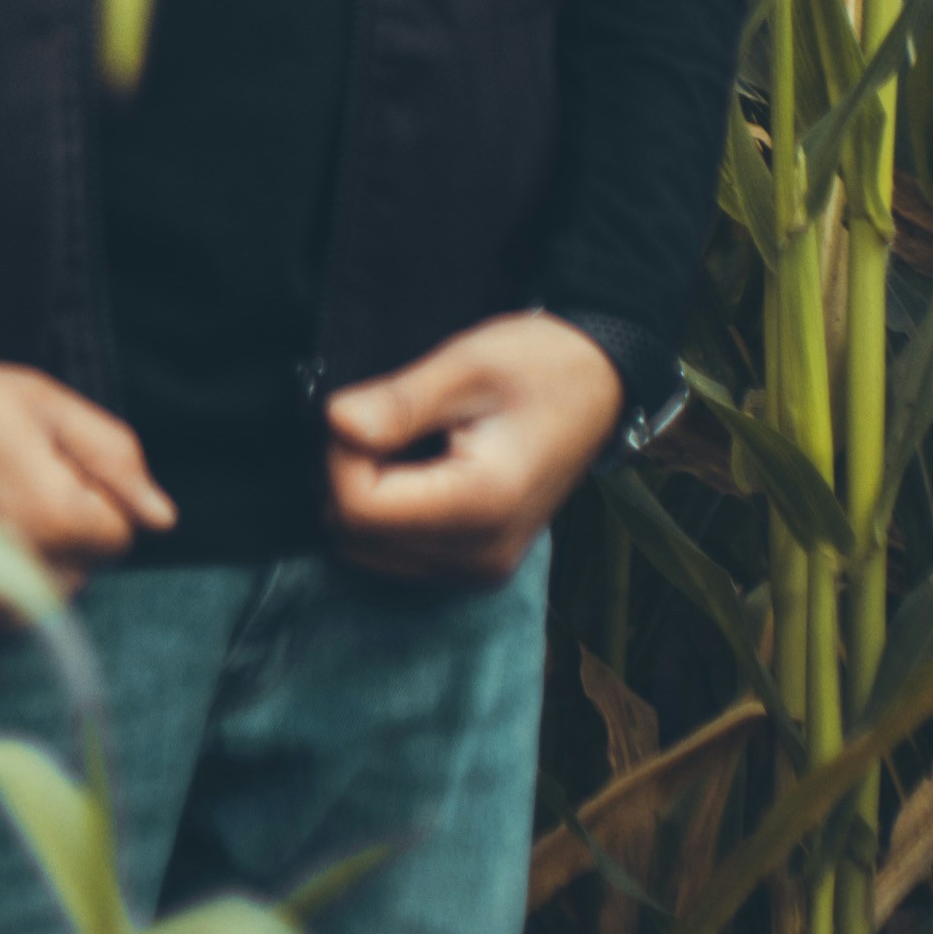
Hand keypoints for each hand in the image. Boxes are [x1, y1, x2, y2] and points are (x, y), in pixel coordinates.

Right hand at [0, 357, 175, 654]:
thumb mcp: (39, 401)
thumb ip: (112, 456)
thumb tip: (162, 517)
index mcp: (50, 518)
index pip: (114, 536)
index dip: (84, 498)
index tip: (42, 471)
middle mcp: (10, 580)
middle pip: (70, 579)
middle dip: (50, 540)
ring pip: (18, 610)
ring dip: (5, 573)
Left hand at [324, 312, 624, 585]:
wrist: (599, 386)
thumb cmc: (538, 364)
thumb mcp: (467, 364)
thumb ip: (399, 402)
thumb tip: (334, 424)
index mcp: (481, 504)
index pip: (358, 507)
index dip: (340, 453)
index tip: (364, 408)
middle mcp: (480, 555)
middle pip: (356, 537)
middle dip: (345, 476)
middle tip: (380, 421)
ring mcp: (480, 570)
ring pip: (368, 553)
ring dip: (362, 498)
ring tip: (399, 442)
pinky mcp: (477, 568)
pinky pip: (396, 556)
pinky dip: (386, 516)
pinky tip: (412, 470)